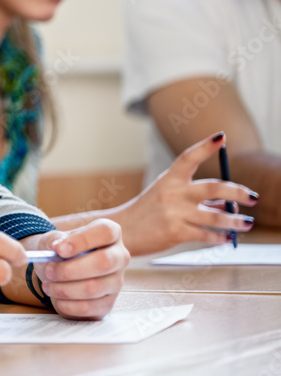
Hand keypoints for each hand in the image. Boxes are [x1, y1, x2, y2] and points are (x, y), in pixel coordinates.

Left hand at [33, 219, 128, 319]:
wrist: (59, 271)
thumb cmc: (61, 251)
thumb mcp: (53, 239)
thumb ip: (53, 240)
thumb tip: (56, 247)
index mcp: (110, 233)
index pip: (105, 232)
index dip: (82, 240)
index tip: (59, 250)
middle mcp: (119, 256)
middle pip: (104, 262)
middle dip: (70, 269)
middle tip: (49, 271)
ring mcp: (116, 282)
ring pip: (93, 288)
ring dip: (64, 288)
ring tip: (48, 285)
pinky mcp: (108, 303)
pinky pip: (88, 307)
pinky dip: (67, 304)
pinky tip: (57, 298)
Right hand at [112, 132, 257, 255]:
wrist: (122, 231)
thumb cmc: (147, 212)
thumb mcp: (168, 198)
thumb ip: (196, 199)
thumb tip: (228, 205)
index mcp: (169, 179)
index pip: (188, 158)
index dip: (205, 147)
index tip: (221, 137)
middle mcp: (172, 193)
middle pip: (213, 188)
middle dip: (238, 192)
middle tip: (253, 197)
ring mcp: (174, 213)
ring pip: (215, 216)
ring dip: (236, 221)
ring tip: (248, 223)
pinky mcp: (175, 232)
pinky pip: (206, 235)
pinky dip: (220, 238)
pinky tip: (227, 238)